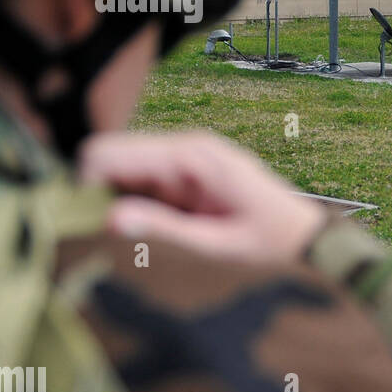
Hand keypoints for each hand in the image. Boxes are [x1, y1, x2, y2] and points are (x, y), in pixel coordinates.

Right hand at [78, 131, 327, 263]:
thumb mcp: (217, 245)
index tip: (91, 225)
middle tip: (117, 234)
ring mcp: (184, 156)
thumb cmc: (268, 241)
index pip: (108, 153)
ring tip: (146, 234)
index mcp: (191, 156)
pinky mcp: (185, 171)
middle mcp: (184, 146)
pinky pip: (142, 179)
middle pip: (108, 156)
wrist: (304, 234)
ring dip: (118, 199)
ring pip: (121, 168)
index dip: (86, 187)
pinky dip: (136, 202)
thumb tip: (110, 218)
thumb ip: (165, 230)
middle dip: (98, 193)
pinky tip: (160, 226)